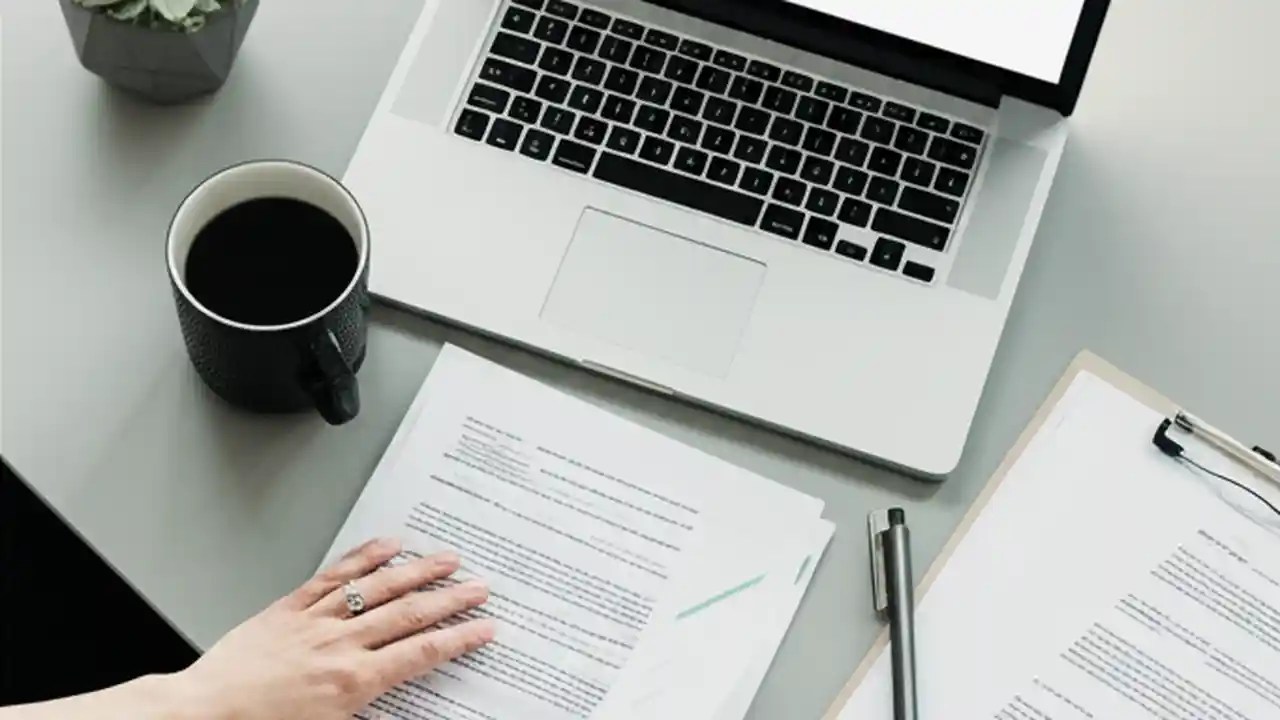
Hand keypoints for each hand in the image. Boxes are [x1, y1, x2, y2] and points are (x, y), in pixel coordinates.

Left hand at [176, 538, 493, 719]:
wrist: (202, 716)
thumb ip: (370, 711)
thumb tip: (403, 706)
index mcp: (354, 683)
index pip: (423, 653)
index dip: (460, 637)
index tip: (484, 627)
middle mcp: (341, 646)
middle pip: (410, 614)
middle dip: (452, 598)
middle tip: (480, 586)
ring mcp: (316, 622)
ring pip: (378, 587)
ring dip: (418, 570)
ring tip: (446, 559)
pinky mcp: (289, 608)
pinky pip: (334, 576)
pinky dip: (364, 558)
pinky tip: (386, 545)